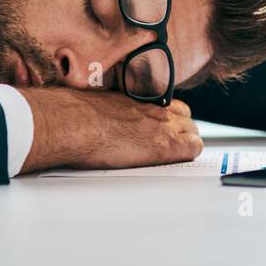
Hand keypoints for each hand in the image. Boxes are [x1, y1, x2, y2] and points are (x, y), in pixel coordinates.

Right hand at [13, 88, 202, 173]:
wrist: (72, 123)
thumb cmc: (73, 116)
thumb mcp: (94, 108)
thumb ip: (106, 112)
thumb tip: (92, 120)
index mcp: (137, 100)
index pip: (168, 106)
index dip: (169, 122)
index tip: (160, 133)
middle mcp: (153, 109)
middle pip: (185, 118)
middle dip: (181, 132)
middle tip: (168, 148)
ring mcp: (162, 126)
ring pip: (193, 132)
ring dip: (185, 144)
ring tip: (171, 159)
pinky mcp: (165, 145)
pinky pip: (193, 148)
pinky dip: (188, 155)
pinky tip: (176, 164)